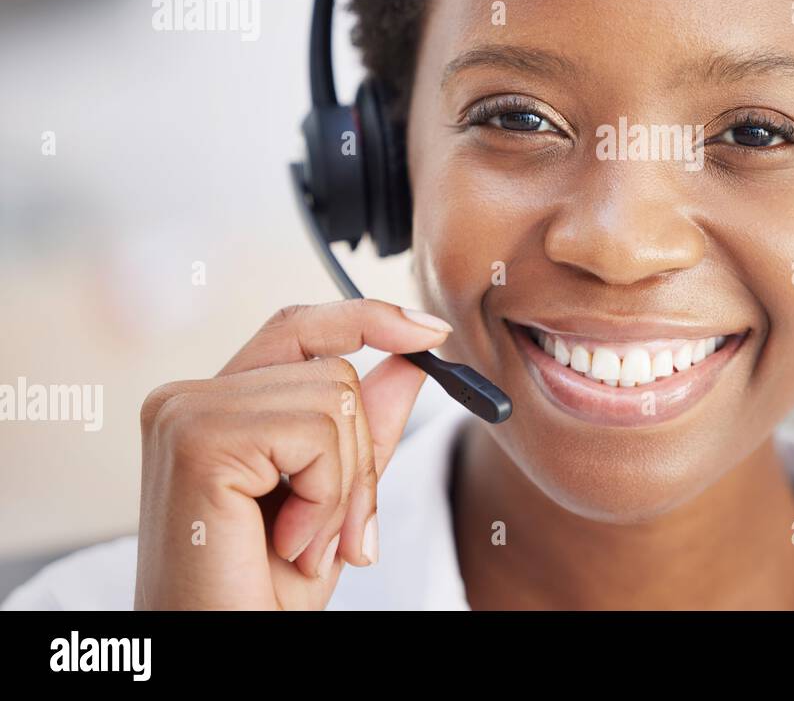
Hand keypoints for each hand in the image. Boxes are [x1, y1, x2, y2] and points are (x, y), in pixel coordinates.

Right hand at [134, 299, 451, 609]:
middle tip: (341, 533)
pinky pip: (317, 433)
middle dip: (361, 456)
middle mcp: (186, 398)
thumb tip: (410, 359)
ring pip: (335, 399)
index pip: (298, 327)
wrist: (221, 651)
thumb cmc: (261, 591)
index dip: (366, 318)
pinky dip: (326, 496)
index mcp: (213, 405)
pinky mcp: (197, 439)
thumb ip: (365, 426)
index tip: (431, 334)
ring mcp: (186, 412)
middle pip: (333, 368)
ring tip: (305, 542)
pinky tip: (288, 542)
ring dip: (344, 487)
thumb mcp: (334, 498)